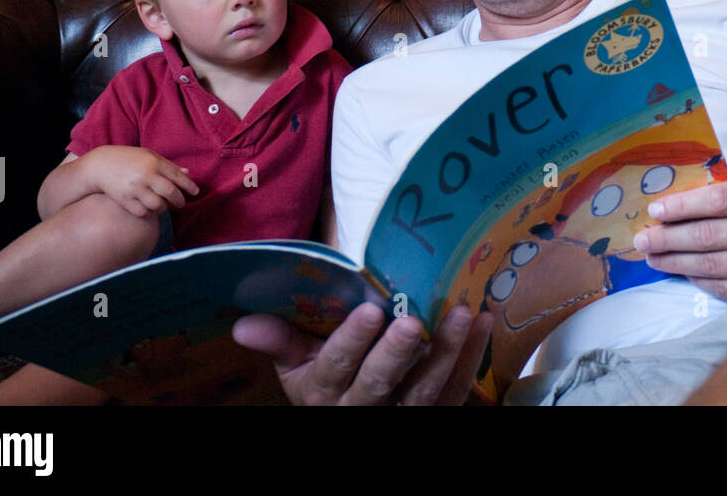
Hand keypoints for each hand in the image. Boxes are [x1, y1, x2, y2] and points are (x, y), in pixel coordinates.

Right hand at [80, 146, 198, 218]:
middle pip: (170, 193)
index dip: (189, 186)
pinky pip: (143, 212)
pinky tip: (148, 208)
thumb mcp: (149, 155)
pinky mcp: (124, 200)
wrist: (99, 166)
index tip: (195, 192)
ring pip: (158, 205)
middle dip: (179, 201)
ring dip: (163, 208)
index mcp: (154, 162)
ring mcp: (134, 188)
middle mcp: (145, 175)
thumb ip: (168, 165)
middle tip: (181, 203)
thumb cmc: (128, 158)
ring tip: (162, 205)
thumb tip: (188, 173)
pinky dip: (148, 213)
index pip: (178, 177)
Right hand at [232, 303, 492, 405]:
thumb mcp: (297, 367)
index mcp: (325, 391)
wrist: (353, 416)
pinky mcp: (435, 414)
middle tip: (411, 321)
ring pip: (425, 390)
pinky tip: (482, 323)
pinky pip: (457, 391)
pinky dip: (472, 358)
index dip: (351, 341)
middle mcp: (363, 407)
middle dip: (396, 353)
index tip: (369, 311)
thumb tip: (243, 324)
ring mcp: (403, 414)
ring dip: (445, 352)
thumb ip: (279, 340)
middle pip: (381, 383)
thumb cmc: (327, 379)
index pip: (336, 366)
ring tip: (460, 314)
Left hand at [631, 179, 726, 302]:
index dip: (681, 206)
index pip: (718, 200)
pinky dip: (698, 279)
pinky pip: (723, 287)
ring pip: (711, 264)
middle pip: (708, 236)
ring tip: (653, 257)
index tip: (655, 212)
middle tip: (643, 240)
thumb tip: (673, 210)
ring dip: (675, 261)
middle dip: (667, 238)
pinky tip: (682, 271)